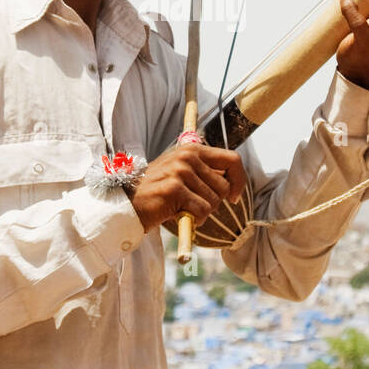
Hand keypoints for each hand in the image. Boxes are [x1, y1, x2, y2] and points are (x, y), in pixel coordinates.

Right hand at [125, 143, 246, 230]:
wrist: (128, 204)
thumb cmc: (158, 191)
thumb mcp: (182, 172)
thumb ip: (205, 172)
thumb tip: (233, 182)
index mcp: (192, 149)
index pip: (233, 160)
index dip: (239, 180)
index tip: (234, 196)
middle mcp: (187, 156)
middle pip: (224, 186)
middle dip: (213, 201)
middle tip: (193, 204)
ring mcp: (180, 172)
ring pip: (214, 201)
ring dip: (201, 212)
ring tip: (181, 208)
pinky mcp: (174, 189)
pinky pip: (202, 211)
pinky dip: (195, 220)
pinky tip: (179, 215)